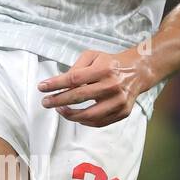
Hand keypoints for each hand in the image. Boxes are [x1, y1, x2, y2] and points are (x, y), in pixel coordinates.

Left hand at [37, 46, 151, 126]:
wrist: (138, 72)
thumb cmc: (111, 63)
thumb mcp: (93, 56)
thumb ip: (76, 67)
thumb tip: (61, 83)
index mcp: (104, 69)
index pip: (74, 79)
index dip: (55, 84)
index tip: (42, 87)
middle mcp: (112, 86)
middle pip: (79, 97)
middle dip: (58, 100)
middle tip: (46, 102)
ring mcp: (118, 101)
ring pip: (88, 115)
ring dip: (70, 115)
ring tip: (59, 110)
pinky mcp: (122, 112)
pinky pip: (99, 122)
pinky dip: (84, 121)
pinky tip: (75, 116)